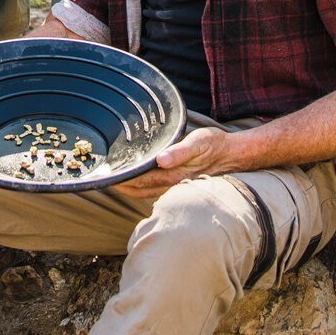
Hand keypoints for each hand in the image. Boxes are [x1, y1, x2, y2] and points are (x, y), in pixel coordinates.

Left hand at [112, 127, 236, 199]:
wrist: (233, 155)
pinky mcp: (177, 183)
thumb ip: (180, 151)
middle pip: (139, 189)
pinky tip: (133, 179)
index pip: (141, 180)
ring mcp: (175, 186)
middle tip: (102, 178)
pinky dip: (140, 186)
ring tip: (112, 180)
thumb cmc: (215, 145)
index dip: (122, 179)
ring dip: (128, 187)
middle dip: (120, 185)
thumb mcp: (199, 142)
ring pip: (145, 192)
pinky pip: (153, 189)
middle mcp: (172, 184)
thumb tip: (162, 160)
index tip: (106, 175)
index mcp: (174, 175)